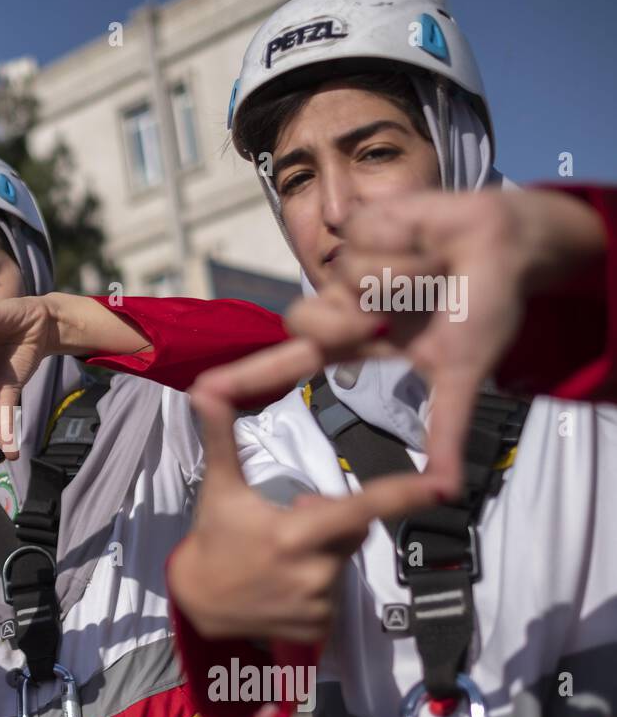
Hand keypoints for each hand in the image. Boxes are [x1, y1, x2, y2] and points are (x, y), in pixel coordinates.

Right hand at [168, 389, 441, 643]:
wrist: (196, 601)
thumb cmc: (213, 538)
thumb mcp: (220, 488)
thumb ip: (221, 437)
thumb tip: (206, 389)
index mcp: (296, 533)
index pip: (362, 508)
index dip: (405, 494)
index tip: (444, 485)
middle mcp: (314, 570)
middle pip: (354, 532)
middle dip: (333, 522)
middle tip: (292, 523)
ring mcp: (318, 604)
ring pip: (343, 564)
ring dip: (323, 556)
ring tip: (282, 560)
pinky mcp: (318, 627)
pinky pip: (334, 599)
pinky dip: (317, 590)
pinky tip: (285, 587)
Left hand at [193, 189, 605, 496]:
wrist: (511, 245)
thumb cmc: (485, 306)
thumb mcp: (458, 373)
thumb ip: (445, 431)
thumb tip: (446, 491)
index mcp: (353, 340)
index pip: (288, 362)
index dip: (248, 377)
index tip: (204, 391)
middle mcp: (342, 303)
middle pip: (303, 320)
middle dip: (348, 324)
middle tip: (394, 320)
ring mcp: (348, 265)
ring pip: (336, 281)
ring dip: (391, 282)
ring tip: (427, 274)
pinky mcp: (359, 225)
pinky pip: (359, 243)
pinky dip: (399, 248)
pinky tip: (422, 242)